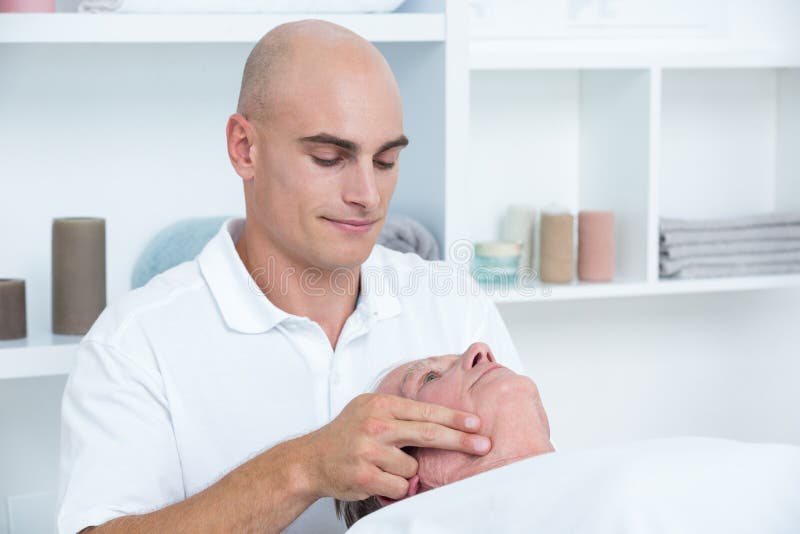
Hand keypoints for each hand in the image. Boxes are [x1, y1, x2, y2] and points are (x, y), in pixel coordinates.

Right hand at [301, 393, 490, 501]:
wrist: (311, 460)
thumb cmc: (346, 435)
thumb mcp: (370, 410)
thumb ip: (400, 413)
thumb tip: (442, 421)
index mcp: (380, 405)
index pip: (425, 411)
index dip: (454, 418)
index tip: (476, 424)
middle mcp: (375, 424)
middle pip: (428, 433)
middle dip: (460, 439)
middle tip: (483, 444)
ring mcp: (368, 450)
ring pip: (412, 467)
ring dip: (407, 472)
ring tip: (384, 466)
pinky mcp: (364, 475)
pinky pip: (398, 486)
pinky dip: (395, 487)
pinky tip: (378, 478)